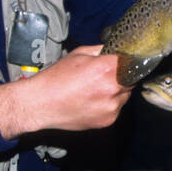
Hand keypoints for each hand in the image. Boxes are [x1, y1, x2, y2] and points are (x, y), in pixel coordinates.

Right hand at [0, 44, 131, 138]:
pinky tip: (91, 101)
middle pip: (130, 80)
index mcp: (107, 69)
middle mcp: (113, 89)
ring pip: (124, 96)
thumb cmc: (56, 78)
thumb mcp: (78, 54)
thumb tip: (115, 49)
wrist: (40, 104)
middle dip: (120, 77)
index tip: (120, 62)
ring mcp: (111, 107)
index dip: (125, 61)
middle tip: (102, 77)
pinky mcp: (108, 121)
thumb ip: (101, 50)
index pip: (131, 62)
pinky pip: (116, 109)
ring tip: (94, 90)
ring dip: (115, 92)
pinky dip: (108, 104)